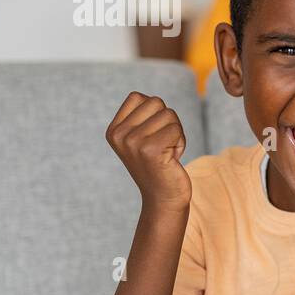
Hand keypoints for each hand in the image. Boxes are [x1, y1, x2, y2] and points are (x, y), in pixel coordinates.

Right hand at [106, 92, 190, 209]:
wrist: (163, 197)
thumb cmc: (159, 164)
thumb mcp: (143, 138)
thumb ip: (144, 117)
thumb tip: (153, 99)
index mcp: (113, 130)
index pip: (138, 97)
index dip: (154, 112)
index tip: (152, 134)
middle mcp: (119, 135)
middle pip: (156, 102)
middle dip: (168, 121)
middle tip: (163, 144)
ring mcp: (132, 142)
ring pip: (169, 114)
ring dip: (176, 132)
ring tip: (167, 152)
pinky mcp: (150, 150)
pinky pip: (176, 129)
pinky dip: (181, 142)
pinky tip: (172, 158)